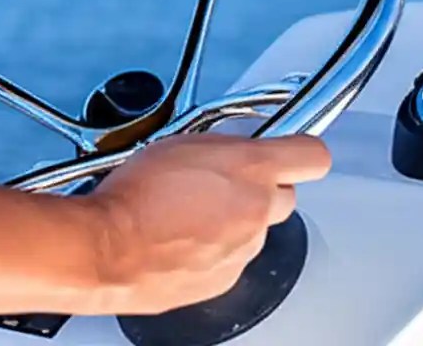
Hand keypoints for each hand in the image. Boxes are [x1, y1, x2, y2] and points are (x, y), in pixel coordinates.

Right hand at [84, 133, 330, 314]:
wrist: (109, 250)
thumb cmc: (134, 197)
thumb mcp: (180, 144)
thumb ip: (223, 148)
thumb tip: (236, 151)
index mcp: (252, 169)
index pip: (313, 155)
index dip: (303, 151)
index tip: (293, 150)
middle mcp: (257, 209)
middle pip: (286, 195)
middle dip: (263, 189)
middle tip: (227, 184)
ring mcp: (246, 248)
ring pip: (256, 229)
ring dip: (234, 220)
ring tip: (190, 214)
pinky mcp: (228, 278)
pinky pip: (233, 258)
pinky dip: (215, 250)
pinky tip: (183, 240)